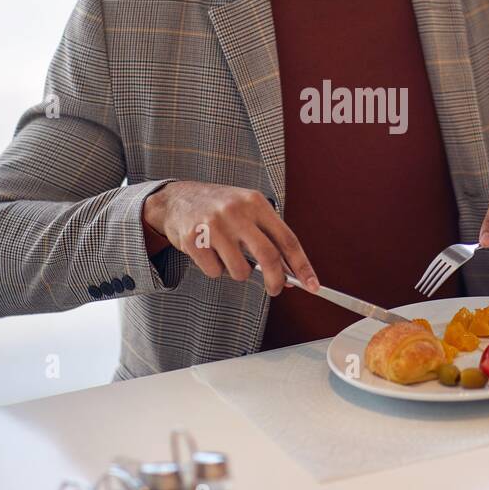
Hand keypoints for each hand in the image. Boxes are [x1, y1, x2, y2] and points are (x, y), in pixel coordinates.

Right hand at [143, 182, 318, 296]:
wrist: (176, 199)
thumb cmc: (219, 209)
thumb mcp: (247, 212)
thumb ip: (268, 237)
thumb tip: (290, 273)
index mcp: (255, 203)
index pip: (287, 239)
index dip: (302, 265)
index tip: (312, 284)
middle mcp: (236, 211)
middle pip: (268, 257)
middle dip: (276, 281)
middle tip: (275, 289)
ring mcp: (214, 225)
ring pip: (240, 271)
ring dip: (237, 272)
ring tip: (226, 256)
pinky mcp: (194, 240)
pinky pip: (214, 272)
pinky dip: (214, 269)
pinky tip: (207, 252)